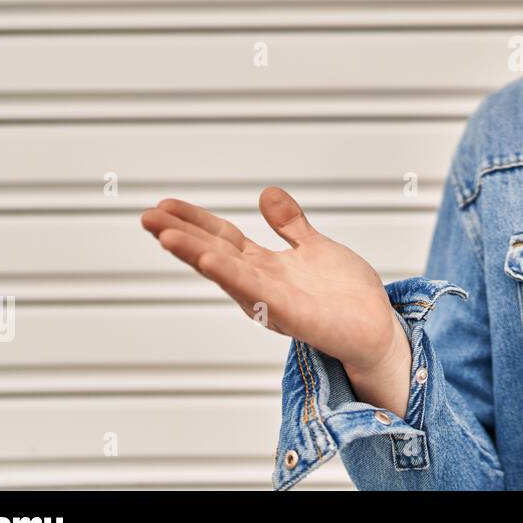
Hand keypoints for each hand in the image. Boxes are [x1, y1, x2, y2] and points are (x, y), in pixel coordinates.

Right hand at [139, 187, 410, 405]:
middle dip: (180, 235)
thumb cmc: (346, 295)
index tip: (163, 206)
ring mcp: (275, 300)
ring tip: (167, 236)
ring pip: (229, 273)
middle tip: (146, 217)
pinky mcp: (294, 314)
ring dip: (196, 254)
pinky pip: (259, 293)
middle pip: (214, 253)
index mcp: (265, 267)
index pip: (221, 239)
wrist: (376, 329)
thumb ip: (290, 224)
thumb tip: (267, 193)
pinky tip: (212, 261)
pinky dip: (234, 277)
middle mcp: (262, 285)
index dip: (193, 222)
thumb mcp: (313, 248)